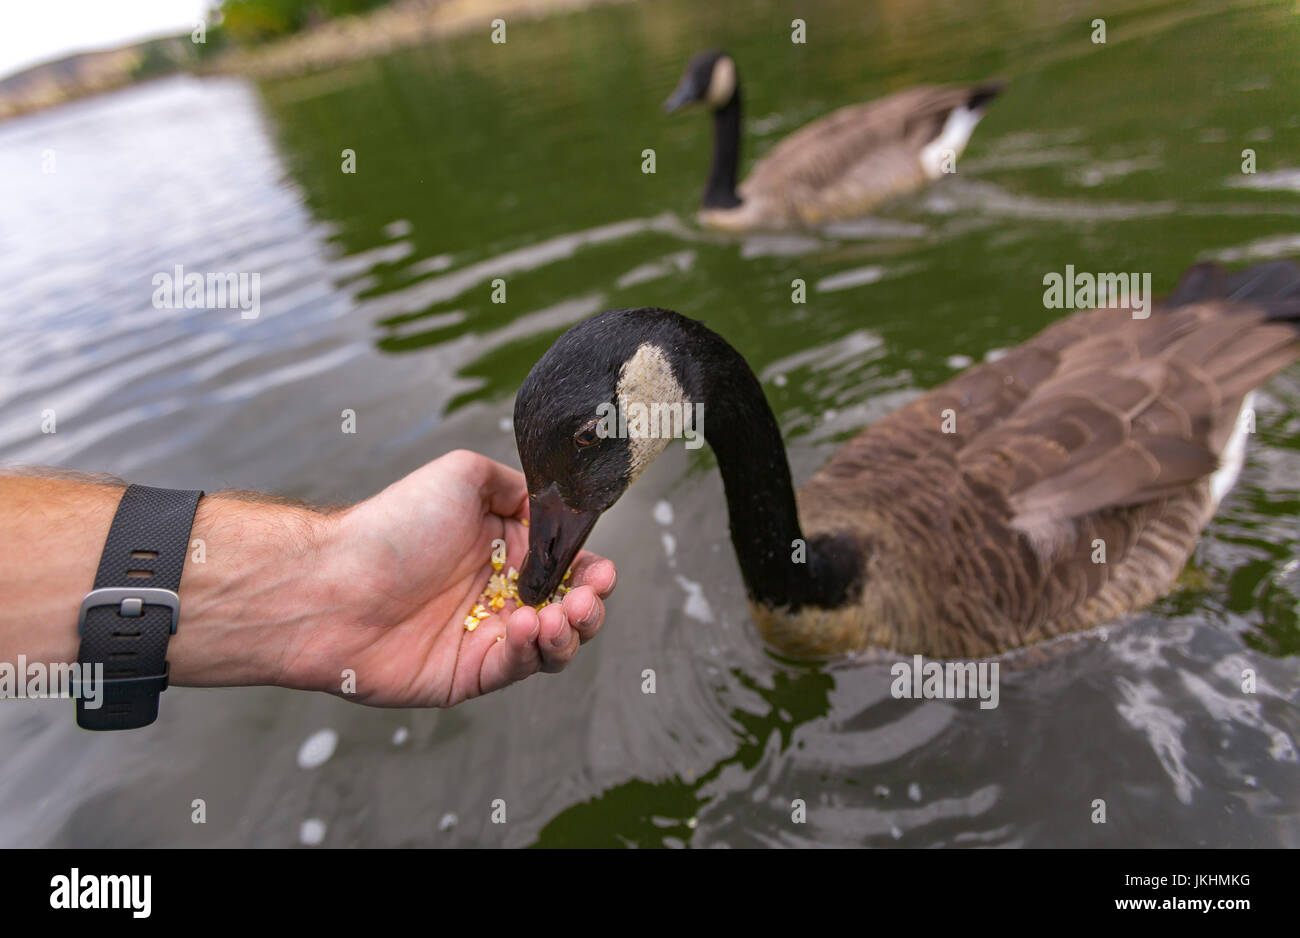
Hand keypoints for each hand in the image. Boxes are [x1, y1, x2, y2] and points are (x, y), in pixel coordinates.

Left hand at [279, 450, 616, 706]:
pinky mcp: (469, 675)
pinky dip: (532, 651)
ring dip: (569, 632)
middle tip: (586, 598)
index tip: (602, 570)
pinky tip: (523, 627)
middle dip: (589, 605)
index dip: (590, 570)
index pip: (565, 565)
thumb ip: (514, 485)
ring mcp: (484, 636)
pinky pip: (517, 669)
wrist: (335, 584)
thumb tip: (547, 503)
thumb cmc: (393, 525)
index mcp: (503, 550)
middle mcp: (498, 593)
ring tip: (557, 616)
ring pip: (552, 645)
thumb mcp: (462, 476)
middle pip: (569, 610)